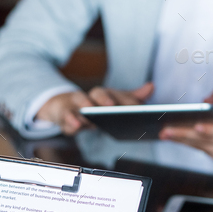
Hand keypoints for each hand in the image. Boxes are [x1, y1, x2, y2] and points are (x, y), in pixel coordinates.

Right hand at [37, 82, 153, 135]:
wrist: (61, 106)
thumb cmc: (90, 107)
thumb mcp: (111, 104)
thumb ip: (130, 97)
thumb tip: (151, 86)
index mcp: (104, 96)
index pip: (117, 94)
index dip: (126, 99)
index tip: (136, 106)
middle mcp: (90, 97)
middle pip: (97, 94)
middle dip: (104, 99)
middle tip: (111, 106)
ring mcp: (75, 105)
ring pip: (79, 103)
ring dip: (84, 108)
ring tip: (90, 115)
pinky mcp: (63, 115)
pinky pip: (65, 117)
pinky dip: (69, 121)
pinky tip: (75, 125)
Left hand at [159, 85, 212, 163]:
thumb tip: (206, 100)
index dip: (212, 130)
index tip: (197, 126)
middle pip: (208, 141)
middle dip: (185, 135)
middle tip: (166, 131)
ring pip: (202, 147)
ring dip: (182, 140)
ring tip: (165, 134)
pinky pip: (202, 150)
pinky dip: (187, 143)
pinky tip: (174, 137)